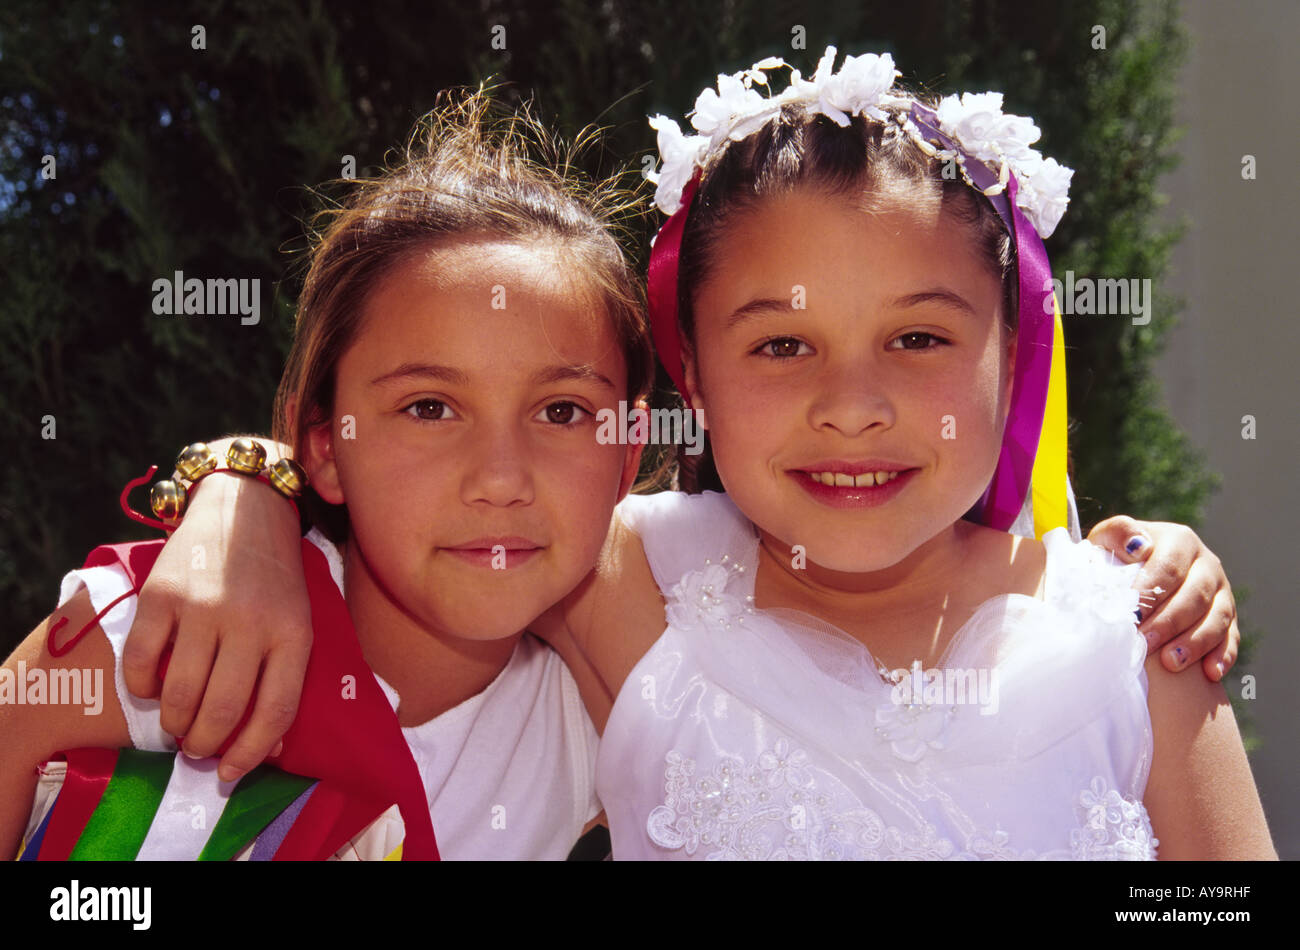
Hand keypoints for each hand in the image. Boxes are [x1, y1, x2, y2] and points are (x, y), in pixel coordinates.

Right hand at [123, 447, 310, 781]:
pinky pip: (141, 662)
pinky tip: (151, 689)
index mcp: (292, 633)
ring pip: (180, 695)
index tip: (231, 772)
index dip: (252, 753)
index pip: (275, 711)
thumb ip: (287, 675)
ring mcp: (203, 608)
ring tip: (177, 726)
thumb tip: (269, 745)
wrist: (244, 508)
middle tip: (197, 748)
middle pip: (222, 710)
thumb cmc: (275, 578)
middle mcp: (249, 622)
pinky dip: (141, 689)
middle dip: (204, 744)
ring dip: (174, 725)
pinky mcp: (161, 595)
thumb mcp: (298, 621)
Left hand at [1087, 516, 1237, 680]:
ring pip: (1217, 618)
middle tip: (1145, 642)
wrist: (1133, 571)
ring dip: (1195, 642)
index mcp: (1180, 541)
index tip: (1132, 612)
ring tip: (1171, 663)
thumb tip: (1138, 546)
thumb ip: (1119, 533)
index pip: (1170, 566)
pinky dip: (1223, 656)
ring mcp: (1221, 592)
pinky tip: (1210, 674)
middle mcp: (1207, 564)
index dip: (1152, 590)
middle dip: (1170, 621)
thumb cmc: (1117, 557)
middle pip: (1195, 595)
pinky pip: (1232, 638)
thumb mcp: (1109, 538)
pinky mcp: (1228, 618)